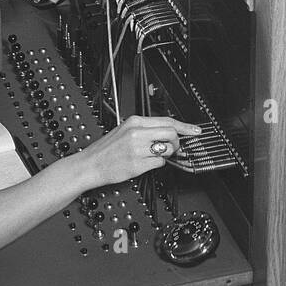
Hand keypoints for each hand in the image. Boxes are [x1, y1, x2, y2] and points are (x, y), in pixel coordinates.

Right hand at [77, 115, 201, 188]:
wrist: (90, 164)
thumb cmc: (107, 149)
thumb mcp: (125, 130)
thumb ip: (146, 129)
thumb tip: (169, 131)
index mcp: (135, 122)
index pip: (167, 120)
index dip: (185, 126)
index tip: (195, 130)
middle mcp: (137, 133)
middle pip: (171, 134)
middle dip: (177, 142)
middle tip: (174, 147)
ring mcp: (137, 149)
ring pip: (167, 150)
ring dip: (166, 154)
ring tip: (154, 155)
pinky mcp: (137, 165)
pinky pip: (159, 163)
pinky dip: (157, 164)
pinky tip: (145, 163)